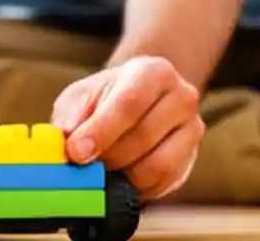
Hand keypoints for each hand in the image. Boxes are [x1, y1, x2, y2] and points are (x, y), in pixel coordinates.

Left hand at [51, 57, 203, 199]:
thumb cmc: (108, 97)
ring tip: (102, 170)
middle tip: (84, 165)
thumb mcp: (83, 94)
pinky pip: (163, 184)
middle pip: (143, 136)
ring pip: (157, 165)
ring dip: (123, 175)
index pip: (129, 103)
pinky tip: (120, 177)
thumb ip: (72, 112)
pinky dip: (137, 188)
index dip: (100, 131)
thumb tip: (66, 135)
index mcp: (153, 72)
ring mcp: (192, 129)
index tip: (76, 152)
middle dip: (107, 157)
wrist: (140, 101)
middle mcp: (181, 97)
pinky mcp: (191, 159)